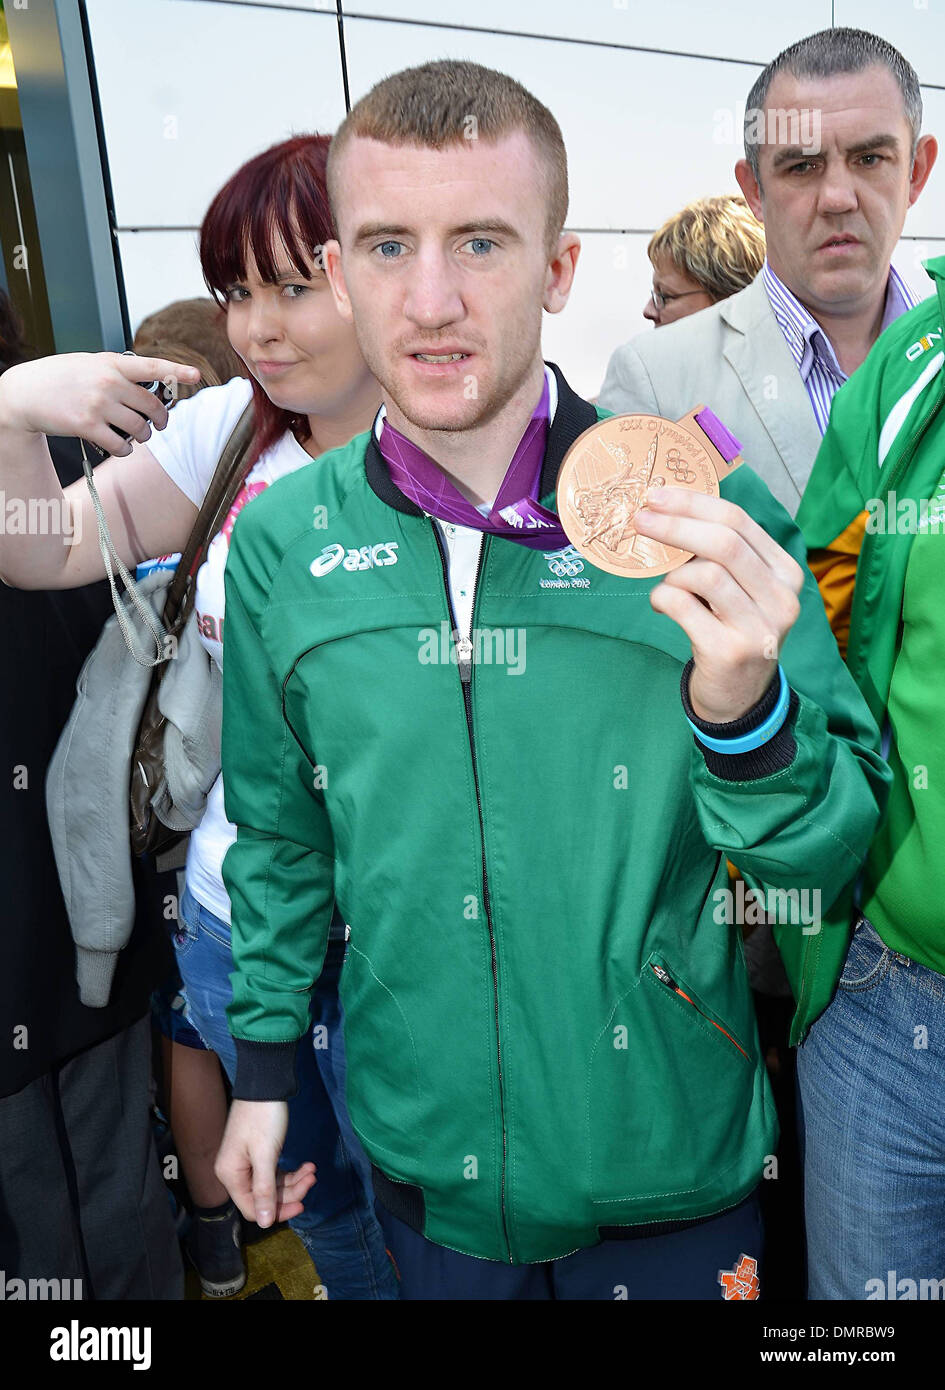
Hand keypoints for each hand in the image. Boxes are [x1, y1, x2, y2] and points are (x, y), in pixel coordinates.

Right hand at [0, 351, 200, 455]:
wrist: (25, 392)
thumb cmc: (59, 378)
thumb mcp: (89, 363)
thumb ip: (117, 372)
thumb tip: (146, 386)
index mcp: (111, 363)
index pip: (151, 366)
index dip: (176, 371)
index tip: (196, 375)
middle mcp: (108, 382)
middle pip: (152, 405)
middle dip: (161, 419)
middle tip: (160, 425)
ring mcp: (98, 405)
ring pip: (140, 429)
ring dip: (143, 437)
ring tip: (137, 436)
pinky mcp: (88, 426)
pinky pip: (120, 446)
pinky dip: (123, 450)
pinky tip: (118, 446)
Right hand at [214, 1099, 316, 1228]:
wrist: (265, 1084)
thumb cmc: (264, 1119)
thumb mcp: (265, 1155)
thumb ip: (265, 1190)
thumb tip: (263, 1223)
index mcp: (230, 1175)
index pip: (253, 1208)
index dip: (277, 1211)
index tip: (303, 1203)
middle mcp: (235, 1172)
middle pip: (264, 1197)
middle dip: (290, 1192)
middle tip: (312, 1179)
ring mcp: (247, 1163)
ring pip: (273, 1184)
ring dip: (294, 1180)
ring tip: (312, 1169)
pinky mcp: (259, 1154)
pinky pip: (274, 1172)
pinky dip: (291, 1171)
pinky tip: (307, 1165)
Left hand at [632, 487, 803, 722]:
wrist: (740, 699)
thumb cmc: (734, 632)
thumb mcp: (743, 591)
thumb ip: (721, 555)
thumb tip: (668, 510)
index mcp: (785, 573)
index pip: (739, 522)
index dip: (694, 503)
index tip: (657, 496)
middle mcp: (781, 599)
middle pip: (724, 543)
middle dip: (675, 525)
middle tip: (641, 519)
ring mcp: (759, 628)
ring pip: (705, 574)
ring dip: (673, 573)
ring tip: (666, 585)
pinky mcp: (730, 652)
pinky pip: (684, 606)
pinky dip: (663, 598)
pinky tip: (662, 604)